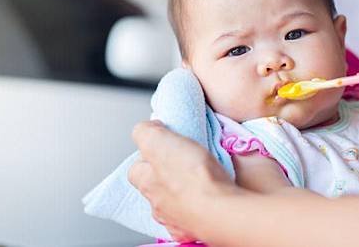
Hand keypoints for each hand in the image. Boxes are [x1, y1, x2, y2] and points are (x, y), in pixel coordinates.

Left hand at [128, 120, 234, 240]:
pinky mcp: (195, 230)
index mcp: (147, 183)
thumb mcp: (159, 140)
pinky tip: (209, 198)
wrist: (221, 211)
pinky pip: (191, 218)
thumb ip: (145, 131)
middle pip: (156, 186)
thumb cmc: (194, 178)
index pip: (137, 167)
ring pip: (174, 203)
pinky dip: (197, 208)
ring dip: (183, 192)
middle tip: (186, 161)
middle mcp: (158, 205)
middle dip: (167, 174)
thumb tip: (148, 129)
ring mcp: (176, 220)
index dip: (149, 154)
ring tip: (201, 179)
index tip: (165, 145)